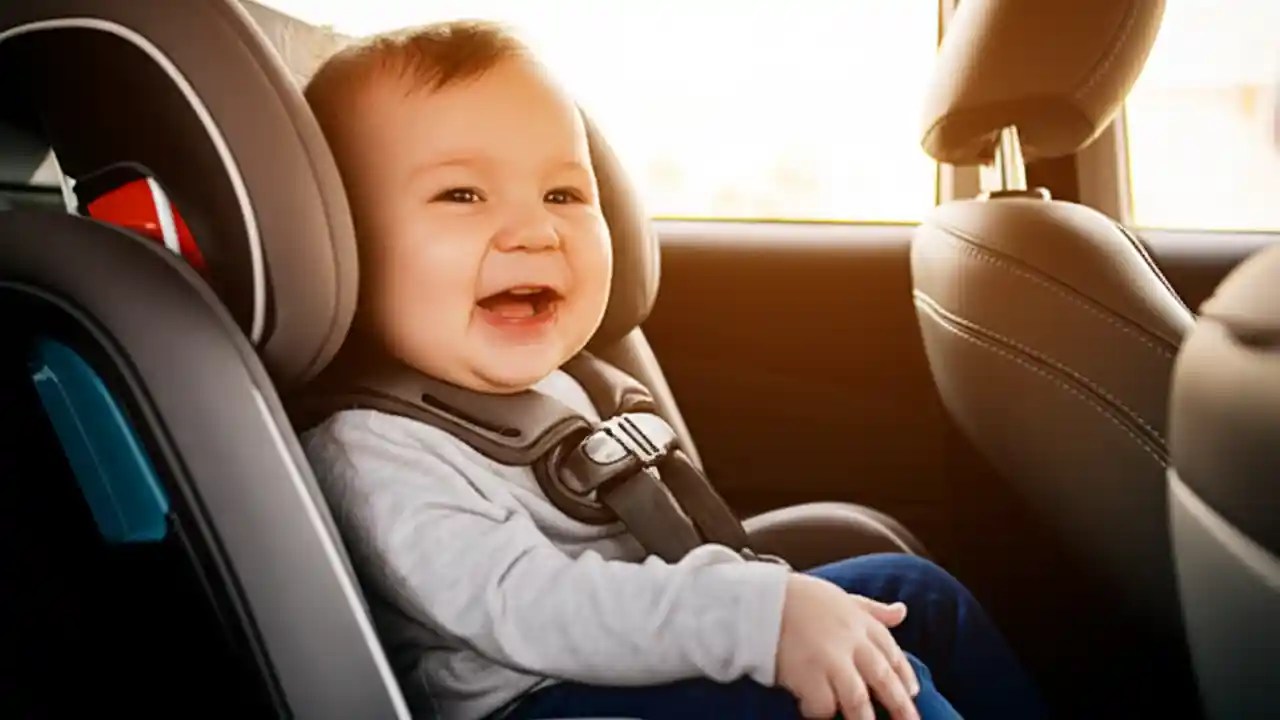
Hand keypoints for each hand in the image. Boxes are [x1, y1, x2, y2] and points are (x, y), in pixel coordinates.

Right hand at [775, 574, 920, 719]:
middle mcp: (850, 641)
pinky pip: (823, 704)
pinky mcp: (808, 675)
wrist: (759, 600)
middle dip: (900, 705)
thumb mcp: (840, 597)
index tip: (913, 691)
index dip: (904, 674)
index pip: (891, 651)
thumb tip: (902, 611)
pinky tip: (814, 711)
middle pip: (883, 678)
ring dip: (864, 718)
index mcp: (859, 621)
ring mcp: (830, 659)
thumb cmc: (797, 598)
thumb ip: (872, 608)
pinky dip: (821, 712)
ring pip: (858, 699)